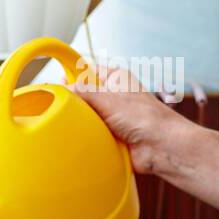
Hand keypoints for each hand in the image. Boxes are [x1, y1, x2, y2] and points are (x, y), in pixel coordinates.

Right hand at [63, 62, 188, 173]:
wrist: (161, 147)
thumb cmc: (145, 118)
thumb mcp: (107, 98)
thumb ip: (82, 91)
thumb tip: (62, 89)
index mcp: (116, 78)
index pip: (88, 70)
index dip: (72, 75)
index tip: (56, 82)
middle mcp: (114, 95)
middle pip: (84, 95)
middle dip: (74, 102)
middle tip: (59, 106)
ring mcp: (113, 116)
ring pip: (86, 116)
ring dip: (80, 122)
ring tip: (70, 124)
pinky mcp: (112, 135)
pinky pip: (91, 133)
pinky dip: (86, 136)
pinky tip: (79, 139)